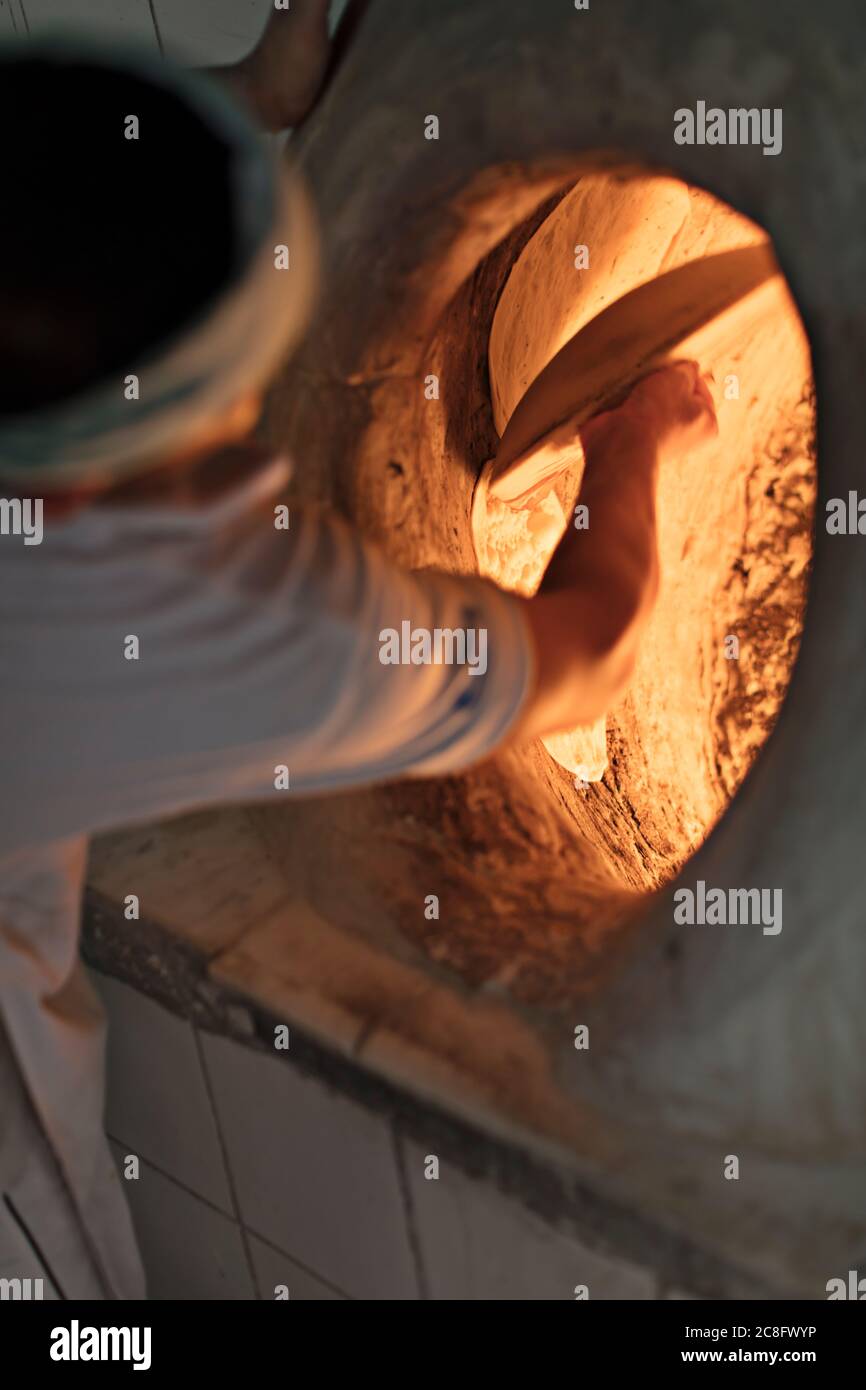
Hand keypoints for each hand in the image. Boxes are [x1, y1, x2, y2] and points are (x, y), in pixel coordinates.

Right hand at [602, 360, 716, 461]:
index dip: (683, 373)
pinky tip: (623, 407)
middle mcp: (687, 437)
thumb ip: (687, 369)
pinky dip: (628, 409)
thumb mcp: (679, 377)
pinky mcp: (636, 443)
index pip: (699, 386)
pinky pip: (634, 417)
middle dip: (662, 386)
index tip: (669, 372)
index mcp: (707, 424)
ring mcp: (661, 442)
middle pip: (676, 397)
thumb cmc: (657, 412)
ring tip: (636, 395)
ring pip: (654, 406)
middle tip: (652, 383)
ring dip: (643, 397)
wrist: (623, 443)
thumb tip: (689, 368)